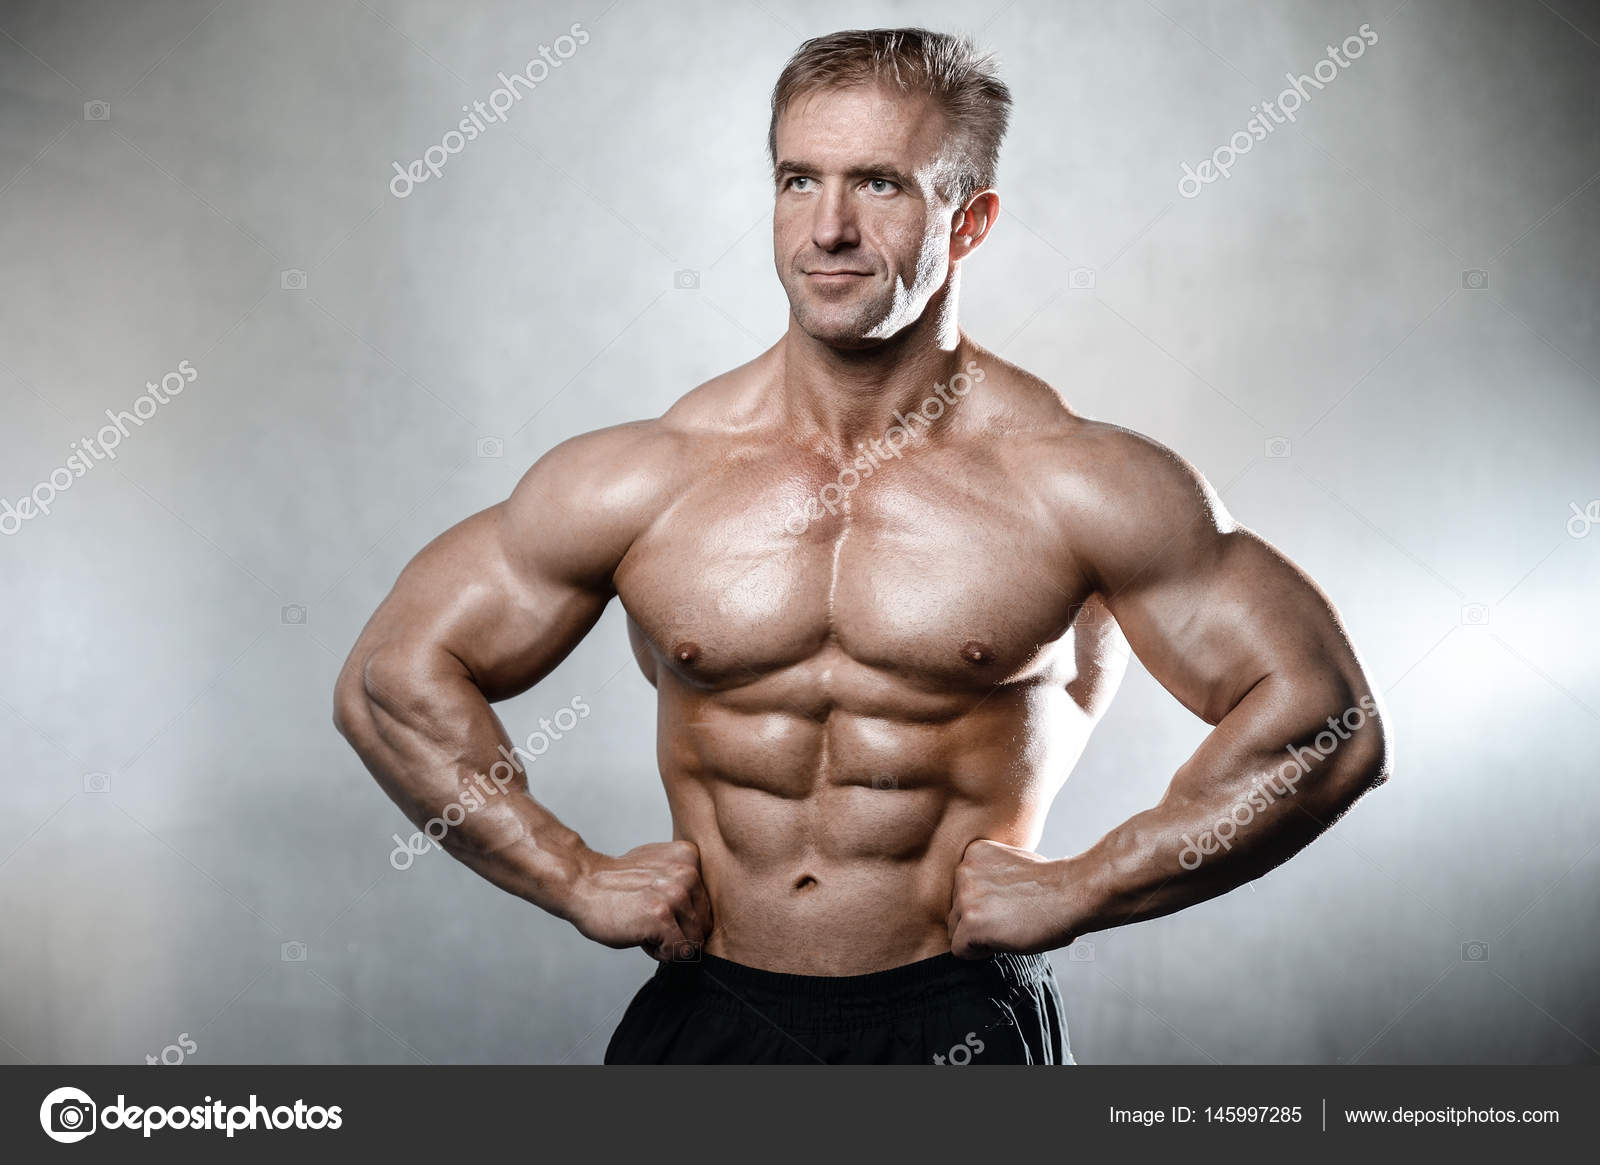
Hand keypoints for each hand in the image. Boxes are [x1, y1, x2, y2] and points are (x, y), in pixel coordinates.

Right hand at [567, 841, 712, 960]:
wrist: (581, 884)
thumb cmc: (617, 885)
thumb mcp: (660, 869)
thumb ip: (686, 882)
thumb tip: (709, 917)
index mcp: (691, 857)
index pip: (707, 906)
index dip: (682, 917)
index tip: (656, 907)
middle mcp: (688, 872)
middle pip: (704, 925)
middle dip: (677, 932)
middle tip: (647, 919)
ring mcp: (675, 894)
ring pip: (693, 941)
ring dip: (668, 943)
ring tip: (642, 924)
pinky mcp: (662, 917)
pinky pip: (680, 953)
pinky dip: (659, 953)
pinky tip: (640, 935)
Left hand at [947, 839, 1074, 958]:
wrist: (1073, 894)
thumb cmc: (1053, 885)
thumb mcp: (1011, 864)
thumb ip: (987, 875)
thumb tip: (977, 899)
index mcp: (973, 852)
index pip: (961, 889)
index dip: (985, 903)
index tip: (1010, 902)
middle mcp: (963, 870)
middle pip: (955, 910)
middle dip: (979, 920)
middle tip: (1012, 917)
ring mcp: (965, 897)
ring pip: (956, 930)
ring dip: (980, 936)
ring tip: (1011, 926)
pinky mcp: (971, 924)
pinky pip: (959, 949)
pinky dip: (979, 953)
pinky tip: (1004, 940)